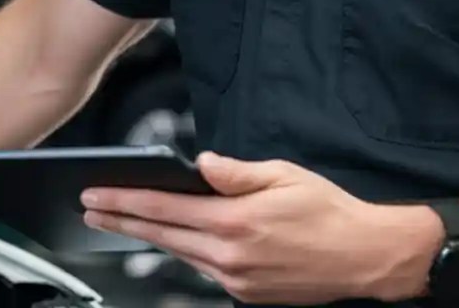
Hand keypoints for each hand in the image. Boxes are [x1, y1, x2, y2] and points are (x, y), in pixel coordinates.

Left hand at [80, 152, 443, 304]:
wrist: (367, 257)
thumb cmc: (330, 212)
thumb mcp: (284, 175)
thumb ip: (236, 172)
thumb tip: (201, 164)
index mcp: (235, 221)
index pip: (164, 209)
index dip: (124, 202)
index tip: (96, 195)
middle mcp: (229, 255)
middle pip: (161, 236)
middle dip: (121, 222)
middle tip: (91, 212)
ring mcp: (236, 279)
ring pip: (179, 255)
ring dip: (149, 238)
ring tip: (122, 223)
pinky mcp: (246, 294)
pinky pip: (204, 270)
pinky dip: (186, 252)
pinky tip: (177, 239)